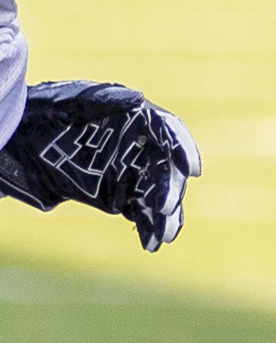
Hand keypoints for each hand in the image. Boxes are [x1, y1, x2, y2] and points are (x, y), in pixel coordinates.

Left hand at [0, 81, 200, 250]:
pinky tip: (151, 243)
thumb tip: (138, 98)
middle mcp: (138, 147)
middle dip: (170, 189)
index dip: (183, 149)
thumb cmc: (39, 113)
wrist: (13, 142)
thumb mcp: (67, 102)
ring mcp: (129, 173)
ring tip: (162, 236)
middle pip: (167, 168)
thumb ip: (102, 100)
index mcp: (133, 120)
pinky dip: (150, 228)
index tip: (190, 170)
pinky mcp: (119, 197)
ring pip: (159, 194)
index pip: (168, 132)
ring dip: (166, 215)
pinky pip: (142, 213)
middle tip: (164, 209)